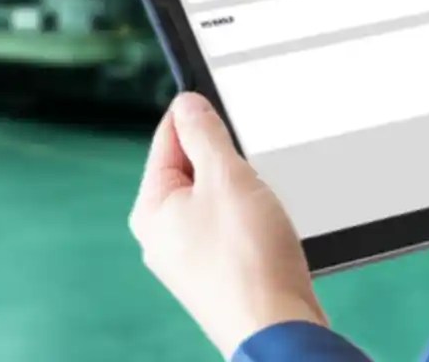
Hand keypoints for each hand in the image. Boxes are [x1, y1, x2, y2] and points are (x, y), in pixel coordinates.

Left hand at [130, 93, 327, 357]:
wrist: (277, 328)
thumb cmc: (249, 259)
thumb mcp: (226, 176)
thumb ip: (204, 133)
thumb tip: (186, 104)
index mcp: (151, 208)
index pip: (168, 140)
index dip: (196, 116)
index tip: (220, 100)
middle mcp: (162, 236)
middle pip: (193, 170)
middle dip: (227, 162)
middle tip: (250, 173)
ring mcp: (189, 258)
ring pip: (217, 200)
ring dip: (244, 194)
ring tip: (262, 210)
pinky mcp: (217, 274)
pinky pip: (231, 229)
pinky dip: (251, 222)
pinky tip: (268, 232)